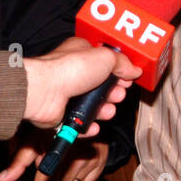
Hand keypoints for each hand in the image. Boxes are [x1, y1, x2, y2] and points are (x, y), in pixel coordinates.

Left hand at [0, 136, 110, 180]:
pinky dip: (74, 180)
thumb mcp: (33, 139)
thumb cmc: (54, 126)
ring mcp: (91, 159)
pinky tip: (70, 167)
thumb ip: (18, 162)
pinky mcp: (101, 163)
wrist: (84, 114)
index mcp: (57, 148)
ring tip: (54, 167)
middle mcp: (77, 154)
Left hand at [22, 39, 140, 132]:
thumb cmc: (70, 68)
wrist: (45, 90)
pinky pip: (78, 123)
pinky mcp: (61, 114)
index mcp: (82, 53)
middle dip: (113, 93)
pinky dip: (88, 126)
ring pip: (91, 105)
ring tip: (108, 111)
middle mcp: (73, 72)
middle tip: (119, 95)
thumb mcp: (105, 58)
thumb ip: (123, 64)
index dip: (118, 70)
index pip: (104, 61)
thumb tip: (135, 70)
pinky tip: (95, 125)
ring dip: (104, 110)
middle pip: (100, 86)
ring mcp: (66, 94)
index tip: (128, 78)